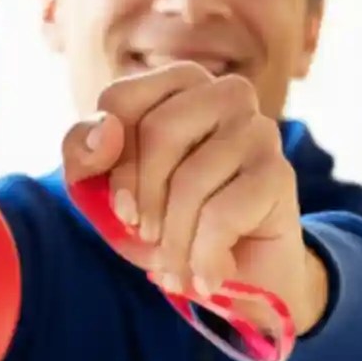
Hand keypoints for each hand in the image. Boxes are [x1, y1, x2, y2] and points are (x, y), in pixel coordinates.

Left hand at [61, 62, 328, 335]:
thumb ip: (83, 152)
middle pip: (158, 131)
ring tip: (175, 267)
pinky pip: (222, 213)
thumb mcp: (103, 190)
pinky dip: (203, 256)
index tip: (121, 209)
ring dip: (174, 240)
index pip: (120, 101)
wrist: (238, 275)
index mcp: (177, 85)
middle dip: (145, 199)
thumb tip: (105, 131)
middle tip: (146, 238)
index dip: (111, 161)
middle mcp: (224, 94)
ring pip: (190, 179)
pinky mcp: (278, 172)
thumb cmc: (167, 219)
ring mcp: (258, 129)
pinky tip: (206, 275)